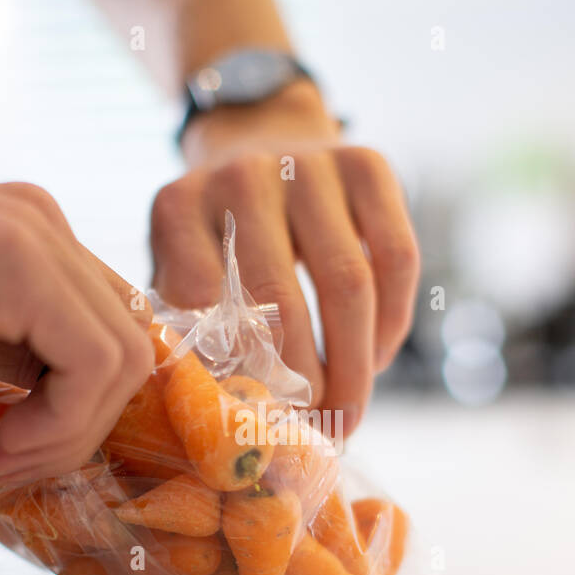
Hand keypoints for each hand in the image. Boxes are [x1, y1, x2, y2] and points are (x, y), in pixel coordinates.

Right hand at [0, 165, 154, 482]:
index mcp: (31, 239)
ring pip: (126, 356)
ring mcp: (34, 233)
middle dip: (87, 426)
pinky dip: (64, 421)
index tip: (24, 454)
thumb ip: (21, 357)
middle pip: (129, 343)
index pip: (108, 331)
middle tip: (17, 466)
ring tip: (5, 458)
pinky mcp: (16, 260)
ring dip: (74, 431)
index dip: (84, 408)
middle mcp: (43, 224)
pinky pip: (96, 361)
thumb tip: (67, 400)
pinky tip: (5, 441)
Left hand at [149, 80, 419, 436]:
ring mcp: (307, 163)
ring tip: (351, 414)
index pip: (206, 306)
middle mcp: (240, 176)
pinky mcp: (367, 162)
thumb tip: (212, 422)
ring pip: (349, 283)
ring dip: (356, 365)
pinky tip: (378, 358)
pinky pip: (397, 257)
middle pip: (282, 301)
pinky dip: (394, 321)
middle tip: (316, 432)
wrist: (257, 142)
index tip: (257, 428)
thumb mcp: (178, 271)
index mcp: (177, 209)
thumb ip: (184, 330)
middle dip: (304, 384)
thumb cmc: (214, 238)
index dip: (236, 376)